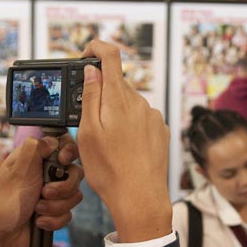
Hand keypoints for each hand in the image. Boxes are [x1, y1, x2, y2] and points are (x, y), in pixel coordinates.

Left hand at [0, 133, 81, 246]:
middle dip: (62, 187)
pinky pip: (68, 214)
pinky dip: (54, 220)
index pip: (63, 145)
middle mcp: (45, 174)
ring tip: (36, 210)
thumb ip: (35, 149)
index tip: (62, 160)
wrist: (1, 237)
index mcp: (35, 159)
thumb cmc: (4, 203)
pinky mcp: (55, 212)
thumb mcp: (18, 171)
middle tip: (44, 193)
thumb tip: (52, 139)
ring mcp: (52, 194)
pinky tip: (38, 222)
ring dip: (55, 206)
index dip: (68, 152)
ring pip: (74, 195)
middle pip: (75, 172)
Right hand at [78, 40, 171, 241]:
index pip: (111, 56)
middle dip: (101, 96)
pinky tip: (125, 149)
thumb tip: (91, 70)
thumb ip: (90, 96)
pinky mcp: (161, 131)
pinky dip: (129, 127)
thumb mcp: (88, 133)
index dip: (96, 48)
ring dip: (115, 115)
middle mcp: (140, 102)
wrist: (140, 198)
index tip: (86, 54)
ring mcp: (153, 116)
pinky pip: (141, 119)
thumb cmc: (110, 170)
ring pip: (128, 104)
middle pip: (117, 85)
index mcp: (118, 99)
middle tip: (89, 125)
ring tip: (108, 145)